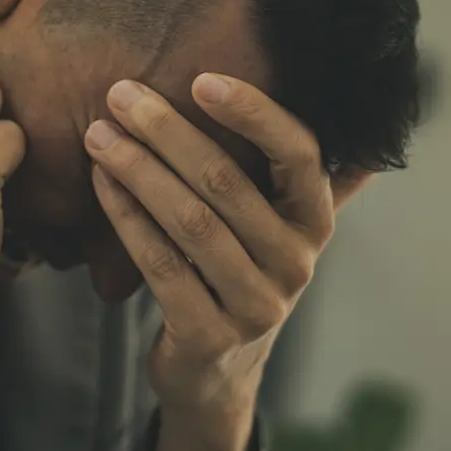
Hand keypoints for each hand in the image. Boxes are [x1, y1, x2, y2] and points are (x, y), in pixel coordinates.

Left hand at [84, 75, 369, 450]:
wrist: (216, 373)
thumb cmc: (238, 272)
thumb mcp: (278, 225)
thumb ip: (300, 175)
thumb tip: (353, 116)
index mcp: (315, 223)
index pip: (299, 154)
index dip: (254, 112)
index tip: (202, 78)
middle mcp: (295, 262)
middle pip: (226, 182)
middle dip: (167, 131)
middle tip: (119, 94)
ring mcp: (255, 304)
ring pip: (190, 221)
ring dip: (137, 169)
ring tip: (98, 134)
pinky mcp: (209, 335)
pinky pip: (160, 264)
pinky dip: (126, 217)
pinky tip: (100, 183)